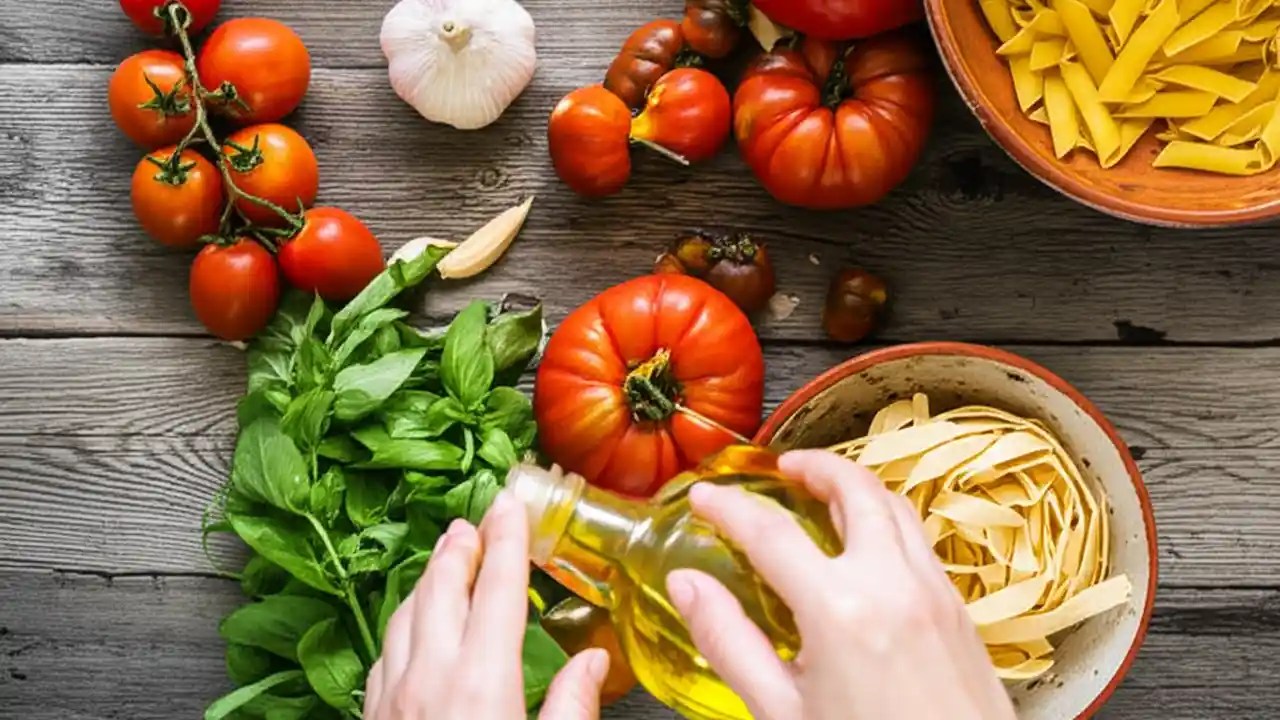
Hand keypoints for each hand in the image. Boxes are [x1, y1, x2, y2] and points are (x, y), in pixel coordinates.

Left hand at [364, 490, 611, 719]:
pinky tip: (415, 622)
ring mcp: (392, 697)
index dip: (506, 539)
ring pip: (404, 614)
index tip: (511, 502)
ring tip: (446, 558)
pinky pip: (385, 653)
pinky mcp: (371, 715)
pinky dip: (404, 623)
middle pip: (441, 590)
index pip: (497, 590)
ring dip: (428, 580)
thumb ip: (571, 707)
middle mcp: (430, 678)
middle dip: (459, 548)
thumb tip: (592, 662)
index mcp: (483, 682)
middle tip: (474, 521)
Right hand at [666, 450, 1016, 719]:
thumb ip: (729, 642)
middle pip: (854, 490)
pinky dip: (888, 521)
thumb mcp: (781, 712)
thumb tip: (688, 587)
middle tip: (782, 467)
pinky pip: (921, 542)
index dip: (729, 507)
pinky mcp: (961, 613)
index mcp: (840, 610)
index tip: (705, 497)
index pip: (770, 533)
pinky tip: (868, 545)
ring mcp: (936, 595)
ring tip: (825, 490)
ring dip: (856, 486)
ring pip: (896, 507)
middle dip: (813, 466)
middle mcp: (894, 586)